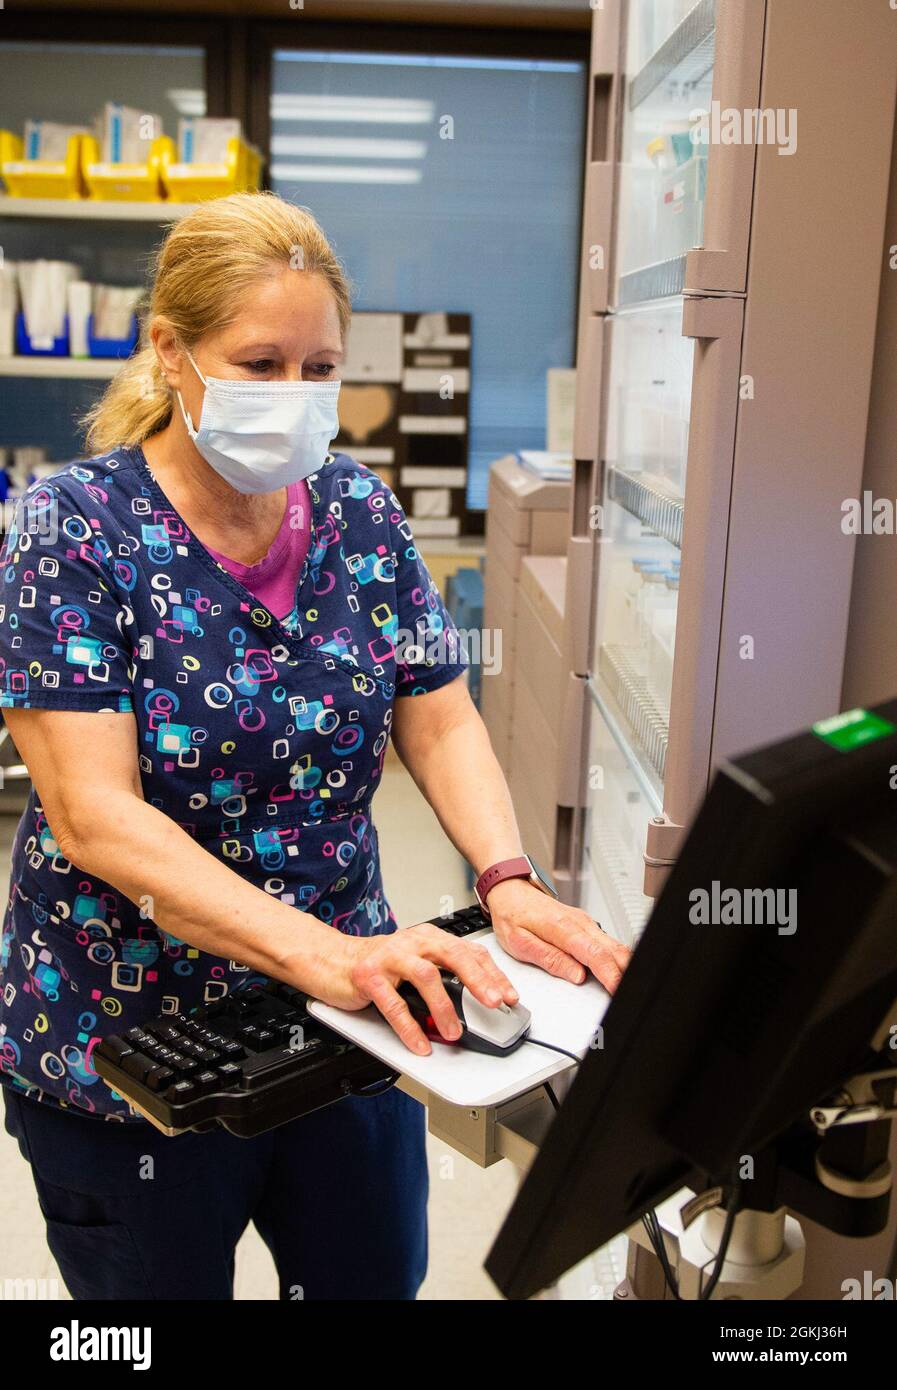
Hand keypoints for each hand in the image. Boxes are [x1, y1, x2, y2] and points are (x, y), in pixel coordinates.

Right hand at [322, 922, 519, 1055]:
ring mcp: (390, 956)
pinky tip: (420, 1043)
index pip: (468, 952)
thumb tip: (477, 1001)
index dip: (492, 974)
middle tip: (495, 1004)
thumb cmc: (378, 965)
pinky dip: (409, 1027)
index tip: (509, 996)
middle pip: (453, 955)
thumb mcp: (415, 963)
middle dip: (478, 981)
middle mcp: (412, 942)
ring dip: (444, 1007)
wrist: (331, 961)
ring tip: (454, 1032)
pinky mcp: (369, 975)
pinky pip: (393, 1004)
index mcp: (429, 938)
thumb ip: (443, 976)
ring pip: (426, 977)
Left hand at [485, 878, 630, 992]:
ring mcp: (586, 923)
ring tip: (623, 987)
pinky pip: (609, 943)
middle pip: (613, 949)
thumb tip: (577, 975)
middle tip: (625, 995)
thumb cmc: (512, 915)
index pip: (595, 954)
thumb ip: (550, 959)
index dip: (610, 974)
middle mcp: (580, 923)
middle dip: (624, 973)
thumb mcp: (520, 943)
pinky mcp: (586, 926)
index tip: (616, 990)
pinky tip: (618, 972)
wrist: (511, 892)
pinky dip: (617, 959)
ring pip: (615, 945)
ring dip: (624, 966)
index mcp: (563, 927)